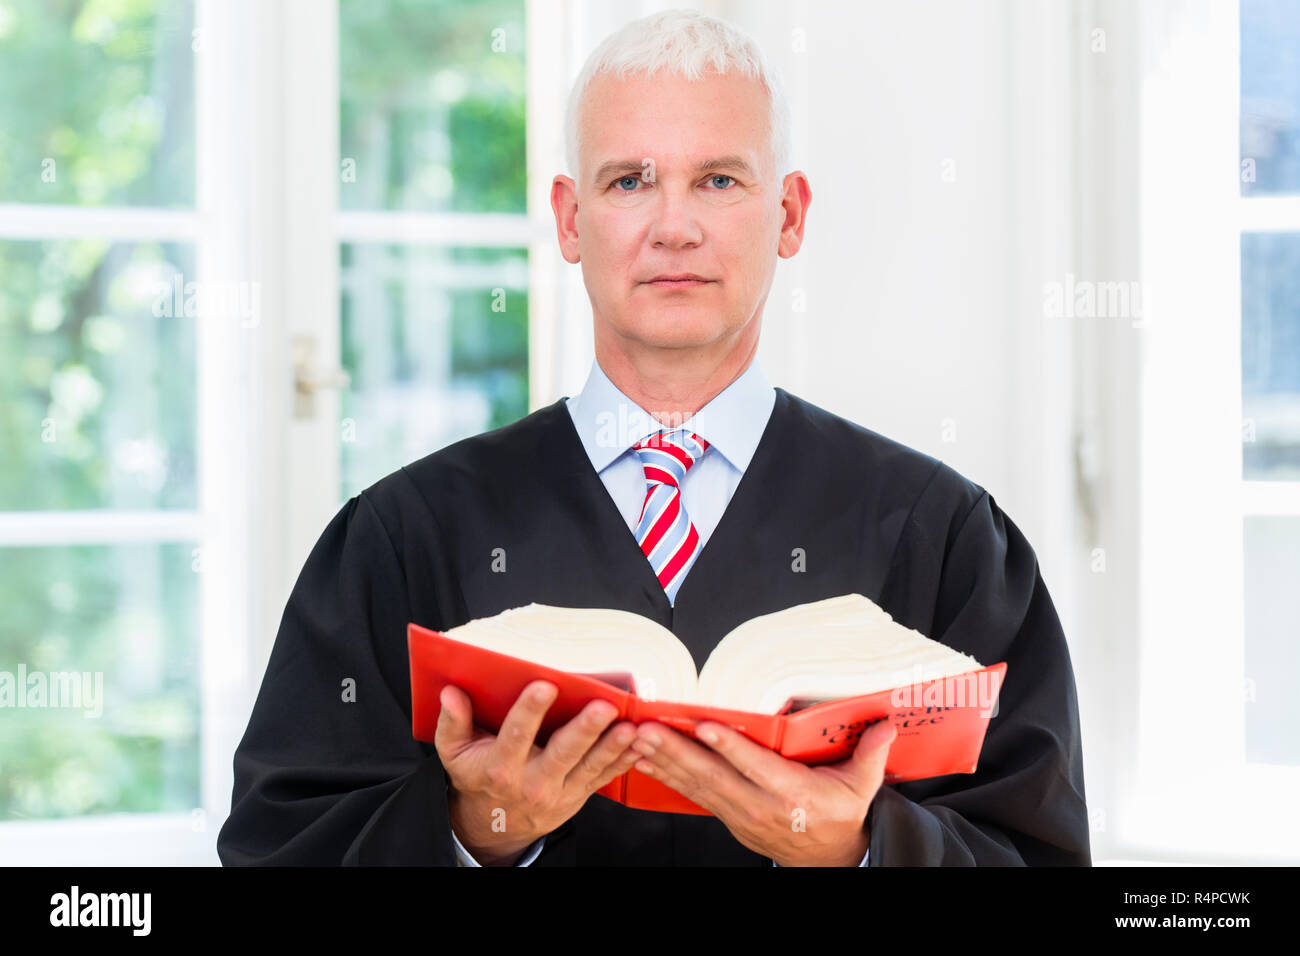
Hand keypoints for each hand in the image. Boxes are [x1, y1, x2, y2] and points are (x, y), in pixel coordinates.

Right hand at [436, 679, 642, 864]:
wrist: (496, 823)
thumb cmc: (479, 777)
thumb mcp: (455, 753)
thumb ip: (453, 723)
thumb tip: (451, 692)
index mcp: (501, 766)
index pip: (515, 736)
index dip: (529, 711)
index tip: (544, 685)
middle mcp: (532, 780)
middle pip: (561, 753)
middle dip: (584, 729)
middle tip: (602, 706)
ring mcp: (560, 790)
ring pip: (590, 766)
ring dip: (612, 746)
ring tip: (630, 726)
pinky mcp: (580, 793)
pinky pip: (606, 776)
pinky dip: (625, 760)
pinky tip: (641, 741)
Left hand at [628, 718, 896, 865]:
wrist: (829, 859)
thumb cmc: (842, 814)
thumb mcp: (863, 788)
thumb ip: (871, 754)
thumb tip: (887, 724)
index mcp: (792, 794)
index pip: (756, 767)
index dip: (729, 747)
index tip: (704, 726)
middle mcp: (760, 805)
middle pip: (714, 776)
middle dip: (677, 750)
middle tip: (648, 728)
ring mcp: (740, 814)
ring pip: (697, 784)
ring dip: (664, 760)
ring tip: (637, 738)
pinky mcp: (728, 817)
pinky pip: (693, 794)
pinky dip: (668, 775)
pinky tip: (645, 758)